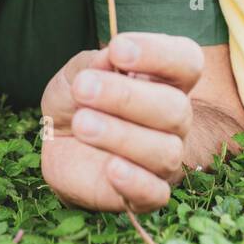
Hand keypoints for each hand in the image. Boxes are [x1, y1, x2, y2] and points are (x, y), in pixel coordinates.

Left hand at [40, 33, 202, 213]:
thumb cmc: (76, 101)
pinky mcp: (147, 193)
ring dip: (120, 135)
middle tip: (83, 88)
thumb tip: (110, 57)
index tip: (118, 50)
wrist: (57, 143)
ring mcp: (165, 157)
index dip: (158, 54)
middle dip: (126, 97)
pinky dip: (136, 181)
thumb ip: (93, 65)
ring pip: (166, 151)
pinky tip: (111, 168)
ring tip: (82, 124)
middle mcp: (175, 118)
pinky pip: (156, 193)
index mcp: (166, 79)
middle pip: (176, 108)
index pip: (187, 62)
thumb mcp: (75, 74)